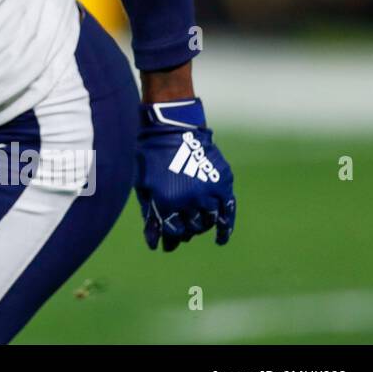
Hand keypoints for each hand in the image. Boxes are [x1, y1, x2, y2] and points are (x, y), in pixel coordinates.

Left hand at [134, 99, 235, 250]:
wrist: (172, 128)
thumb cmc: (151, 157)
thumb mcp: (143, 186)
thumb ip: (150, 214)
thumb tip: (153, 243)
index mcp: (167, 201)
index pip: (173, 231)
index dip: (170, 238)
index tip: (168, 242)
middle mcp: (190, 200)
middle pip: (191, 228)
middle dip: (184, 231)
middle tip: (181, 232)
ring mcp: (208, 192)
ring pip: (208, 221)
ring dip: (201, 227)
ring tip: (195, 228)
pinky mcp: (223, 183)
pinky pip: (228, 211)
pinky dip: (225, 227)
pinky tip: (221, 238)